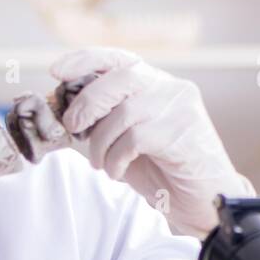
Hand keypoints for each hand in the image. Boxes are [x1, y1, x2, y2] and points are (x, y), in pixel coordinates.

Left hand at [50, 45, 255, 237]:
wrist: (203, 201)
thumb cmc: (162, 169)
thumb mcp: (127, 136)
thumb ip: (107, 117)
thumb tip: (67, 108)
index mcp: (157, 83)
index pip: (119, 58)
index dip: (85, 59)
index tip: (56, 71)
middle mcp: (172, 88)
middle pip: (120, 78)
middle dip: (87, 103)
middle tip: (74, 128)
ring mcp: (181, 108)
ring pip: (124, 112)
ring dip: (101, 143)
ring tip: (100, 163)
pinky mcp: (183, 133)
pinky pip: (135, 139)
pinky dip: (116, 159)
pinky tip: (117, 172)